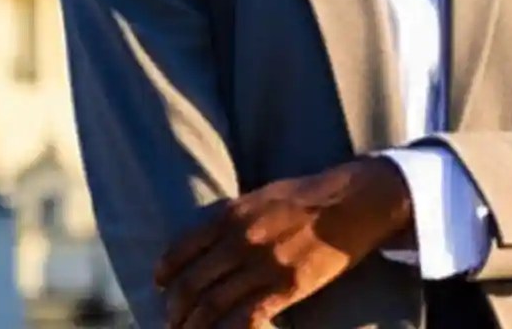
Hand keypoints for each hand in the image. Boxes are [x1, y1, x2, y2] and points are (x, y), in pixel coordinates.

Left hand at [154, 157, 412, 328]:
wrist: (352, 201)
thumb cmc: (307, 196)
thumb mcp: (260, 196)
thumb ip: (232, 217)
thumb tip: (208, 237)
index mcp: (231, 216)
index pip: (183, 249)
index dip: (166, 272)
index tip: (159, 285)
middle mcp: (240, 241)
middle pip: (193, 283)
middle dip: (176, 307)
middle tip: (171, 320)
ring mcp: (263, 266)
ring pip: (214, 305)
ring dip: (195, 325)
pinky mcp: (287, 287)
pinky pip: (247, 317)